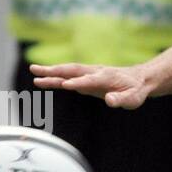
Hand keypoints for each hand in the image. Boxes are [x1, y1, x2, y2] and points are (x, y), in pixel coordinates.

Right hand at [29, 63, 154, 108]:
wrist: (138, 79)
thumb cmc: (136, 90)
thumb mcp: (133, 98)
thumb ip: (122, 100)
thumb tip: (110, 100)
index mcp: (106, 77)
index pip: (90, 80)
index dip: (78, 82)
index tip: (65, 85)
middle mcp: (95, 73)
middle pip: (73, 70)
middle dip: (55, 71)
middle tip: (36, 70)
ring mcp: (89, 74)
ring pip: (68, 71)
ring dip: (51, 72)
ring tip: (33, 72)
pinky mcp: (85, 79)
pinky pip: (68, 77)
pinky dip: (56, 78)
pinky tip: (42, 80)